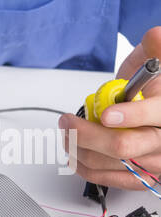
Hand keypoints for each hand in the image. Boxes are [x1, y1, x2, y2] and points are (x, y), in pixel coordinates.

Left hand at [58, 26, 160, 191]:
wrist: (158, 107)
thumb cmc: (156, 88)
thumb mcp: (157, 62)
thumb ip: (157, 49)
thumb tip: (155, 36)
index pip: (154, 115)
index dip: (130, 115)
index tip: (106, 113)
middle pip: (125, 146)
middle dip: (88, 134)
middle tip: (67, 121)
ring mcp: (154, 163)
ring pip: (112, 163)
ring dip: (80, 149)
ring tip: (65, 132)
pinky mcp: (141, 177)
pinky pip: (112, 180)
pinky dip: (86, 168)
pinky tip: (74, 153)